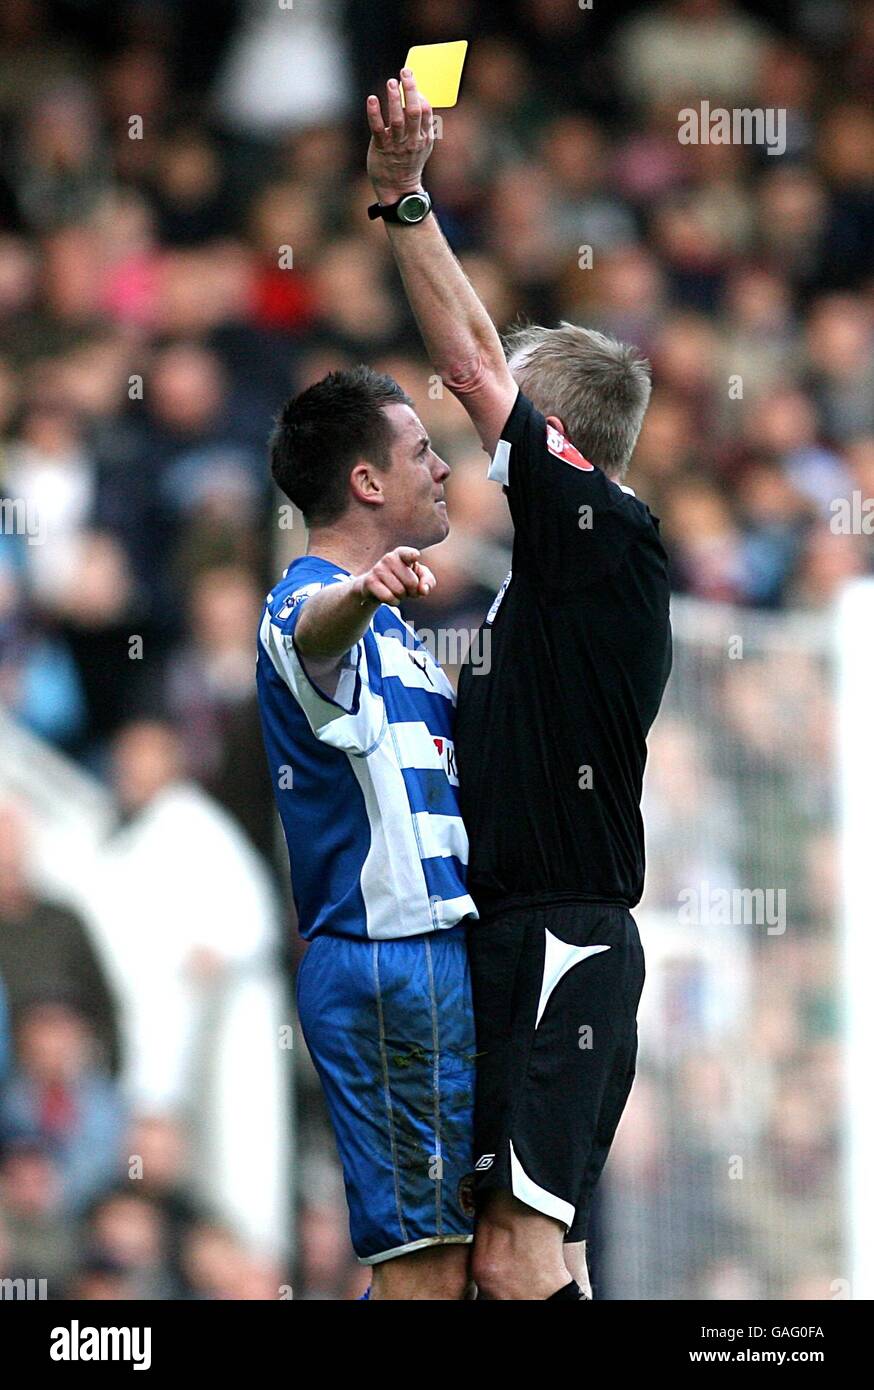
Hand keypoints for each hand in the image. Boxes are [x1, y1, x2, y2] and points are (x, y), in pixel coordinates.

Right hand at [354, 547, 435, 604]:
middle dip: (412, 591)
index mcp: (402, 554)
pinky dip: (393, 602)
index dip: (413, 555)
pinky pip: (388, 597)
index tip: (416, 556)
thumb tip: (423, 590)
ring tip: (396, 591)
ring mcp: (378, 569)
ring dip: (401, 597)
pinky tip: (389, 597)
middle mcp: (389, 558)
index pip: (409, 554)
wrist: (376, 588)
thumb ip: (428, 581)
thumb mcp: (419, 578)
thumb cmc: (402, 580)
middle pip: (412, 583)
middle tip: (406, 588)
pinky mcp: (370, 581)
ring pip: (400, 591)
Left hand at [367, 69, 434, 203]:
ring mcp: (396, 145)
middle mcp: (412, 140)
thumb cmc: (409, 162)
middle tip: (406, 72)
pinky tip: (372, 99)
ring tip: (391, 82)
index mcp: (424, 138)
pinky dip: (374, 113)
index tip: (413, 81)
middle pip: (414, 112)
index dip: (420, 94)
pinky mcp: (381, 148)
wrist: (398, 189)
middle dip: (410, 90)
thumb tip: (418, 96)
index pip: (426, 112)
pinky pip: (378, 128)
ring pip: (397, 119)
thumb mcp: (422, 145)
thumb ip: (422, 124)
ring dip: (394, 99)